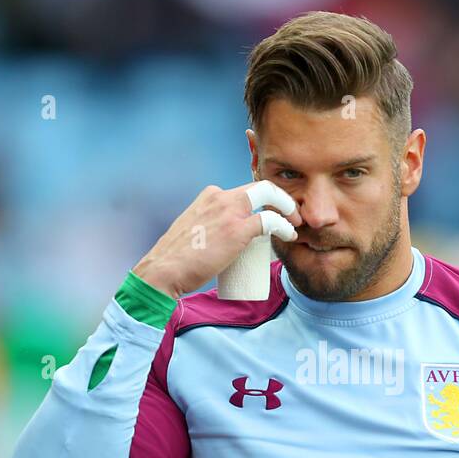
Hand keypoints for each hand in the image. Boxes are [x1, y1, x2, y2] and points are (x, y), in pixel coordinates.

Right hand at [133, 180, 301, 298]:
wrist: (164, 271)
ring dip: (288, 207)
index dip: (266, 199)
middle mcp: (220, 196)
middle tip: (292, 217)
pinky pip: (270, 220)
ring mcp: (228, 210)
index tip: (275, 214)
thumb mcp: (195, 230)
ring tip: (294, 225)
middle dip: (282, 198)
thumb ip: (208, 225)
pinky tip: (291, 233)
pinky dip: (285, 225)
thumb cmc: (178, 259)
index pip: (246, 190)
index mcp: (210, 195)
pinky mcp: (236, 229)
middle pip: (261, 186)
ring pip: (270, 195)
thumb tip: (224, 238)